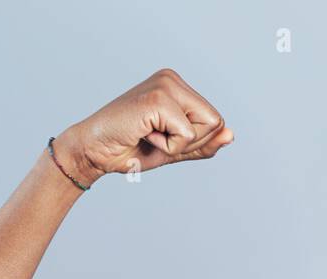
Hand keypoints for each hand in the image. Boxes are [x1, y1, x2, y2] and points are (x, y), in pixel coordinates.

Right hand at [54, 68, 233, 182]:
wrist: (95, 151)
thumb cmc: (131, 148)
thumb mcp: (176, 149)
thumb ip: (205, 143)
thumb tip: (231, 134)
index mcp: (178, 85)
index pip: (216, 121)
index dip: (196, 141)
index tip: (163, 137)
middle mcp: (172, 78)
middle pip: (216, 123)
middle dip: (191, 143)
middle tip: (156, 137)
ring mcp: (165, 85)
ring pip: (206, 128)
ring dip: (178, 145)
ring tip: (149, 134)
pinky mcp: (157, 99)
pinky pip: (187, 136)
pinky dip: (167, 147)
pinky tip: (143, 134)